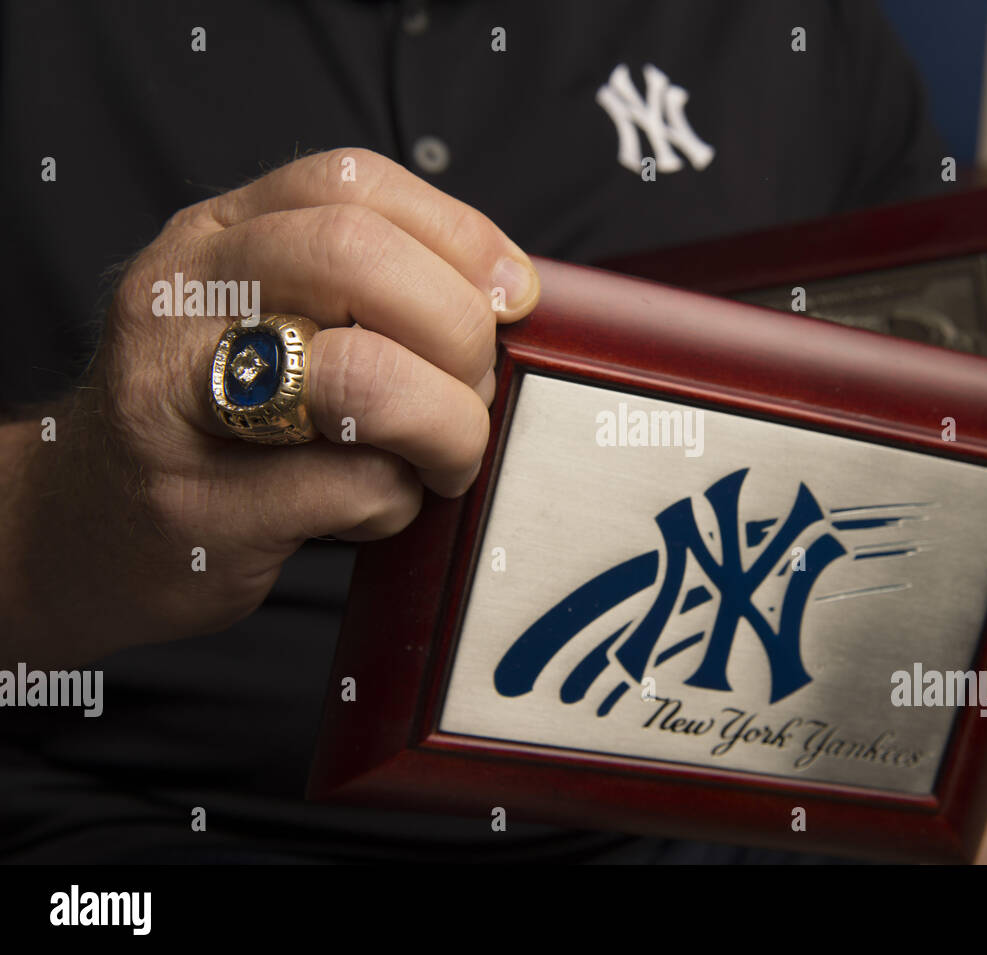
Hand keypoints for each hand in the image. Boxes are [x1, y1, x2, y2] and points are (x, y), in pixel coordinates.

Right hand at [2, 148, 538, 666]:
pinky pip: (353, 486)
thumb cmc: (214, 421)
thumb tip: (507, 296)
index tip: (511, 297)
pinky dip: (397, 503)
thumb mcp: (266, 317)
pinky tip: (370, 507)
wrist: (84, 527)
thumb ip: (366, 289)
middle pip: (359, 260)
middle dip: (458, 331)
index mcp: (214, 238)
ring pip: (362, 376)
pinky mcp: (199, 503)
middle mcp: (183, 298)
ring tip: (441, 458)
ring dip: (446, 427)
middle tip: (473, 389)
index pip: (351, 183)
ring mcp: (177, 401)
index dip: (458, 234)